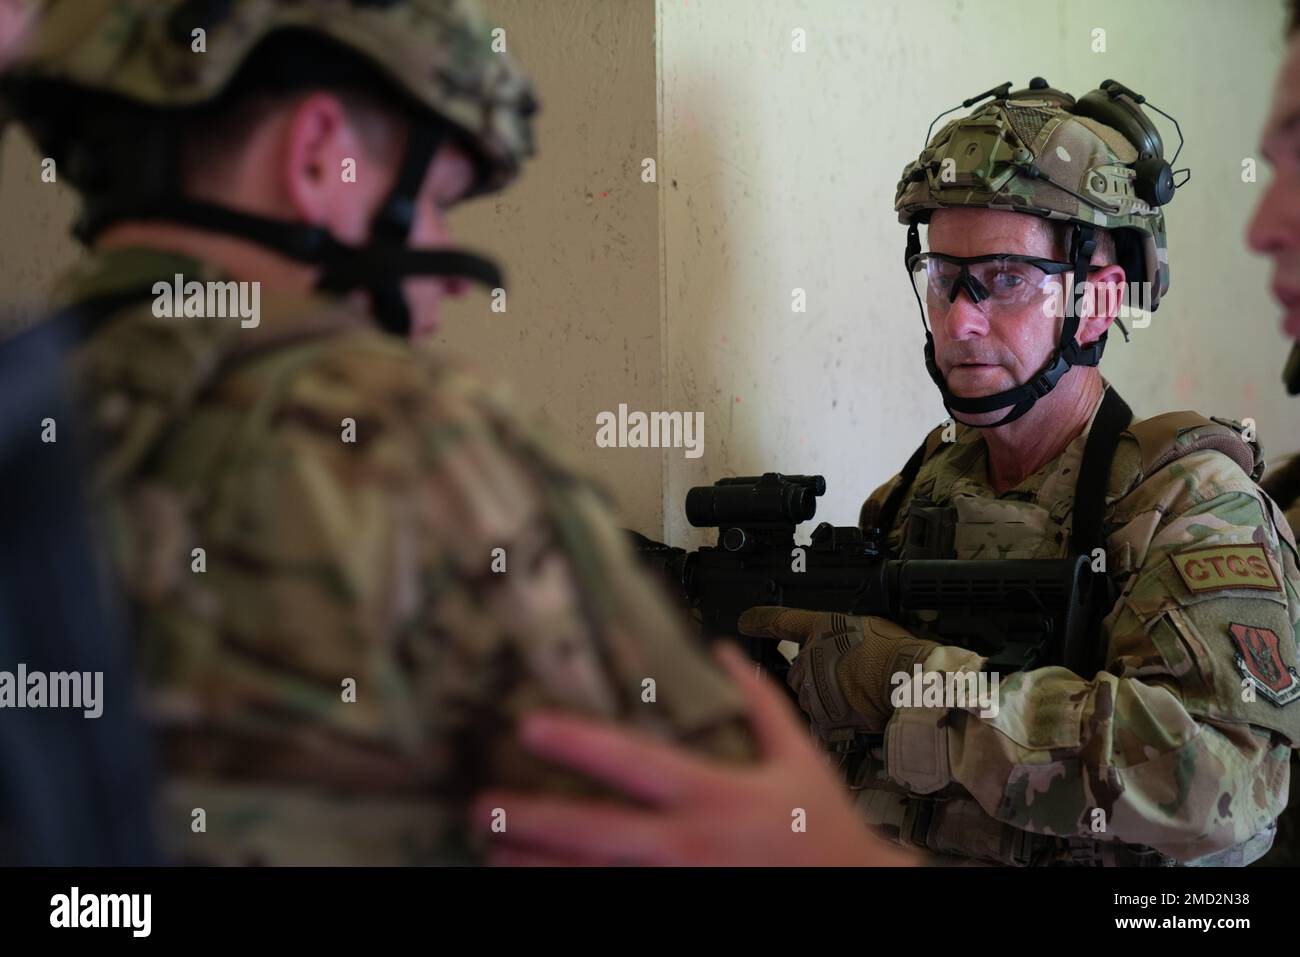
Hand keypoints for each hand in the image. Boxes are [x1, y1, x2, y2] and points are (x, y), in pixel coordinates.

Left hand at [472, 644, 918, 865]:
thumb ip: (759, 703)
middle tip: (481, 807)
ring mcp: (678, 891)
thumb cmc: (825, 831)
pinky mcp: (677, 916)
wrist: (855, 899)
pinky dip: (576, 900)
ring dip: (537, 871)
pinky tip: (544, 889)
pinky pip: (617, 909)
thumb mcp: (799, 757)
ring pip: (591, 883)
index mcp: (715, 796)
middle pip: (593, 836)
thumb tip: (725, 653)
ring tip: (492, 855)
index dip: (577, 745)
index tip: (530, 727)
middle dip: (532, 821)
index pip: (633, 764)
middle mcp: (688, 847)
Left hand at [738, 608, 936, 738]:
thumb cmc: (897, 652)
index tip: (745, 621)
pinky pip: (821, 722)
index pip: (780, 622)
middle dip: (811, 677)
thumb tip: (843, 642)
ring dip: (822, 701)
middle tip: (839, 679)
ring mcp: (813, 691)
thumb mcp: (867, 626)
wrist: (911, 680)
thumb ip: (843, 635)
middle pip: (796, 672)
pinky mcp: (823, 718)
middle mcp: (809, 659)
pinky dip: (833, 723)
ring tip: (853, 700)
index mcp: (820, 631)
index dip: (759, 620)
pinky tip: (853, 717)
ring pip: (807, 699)